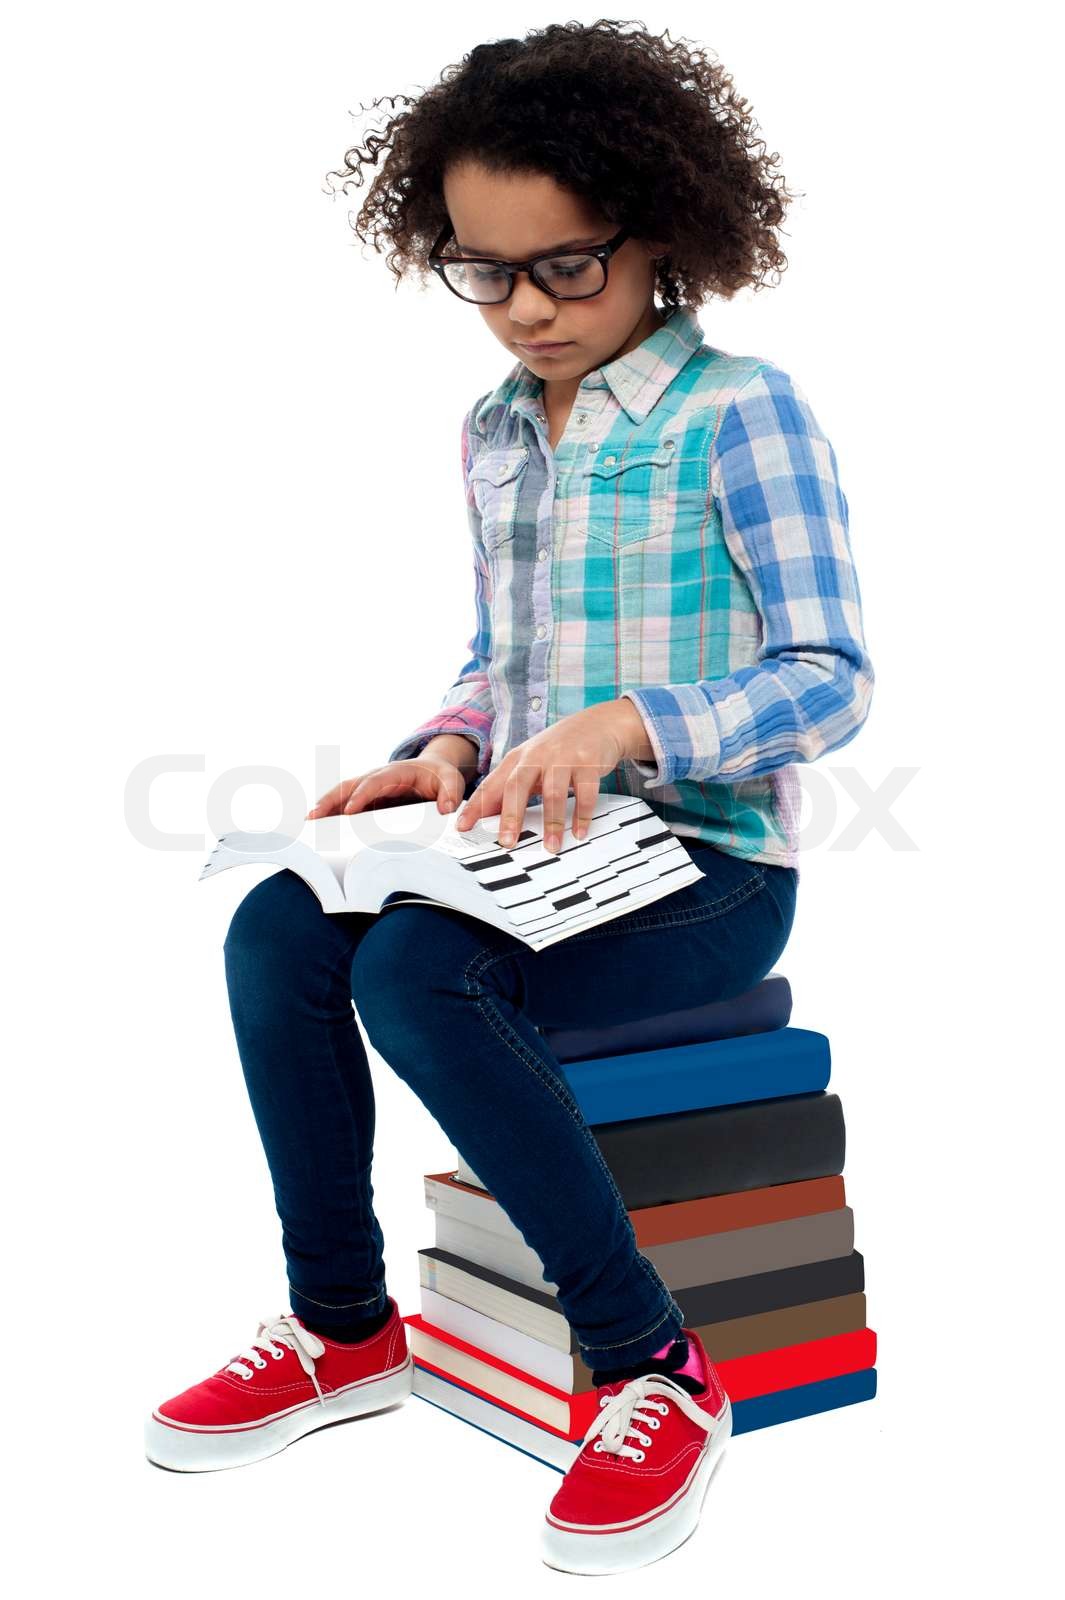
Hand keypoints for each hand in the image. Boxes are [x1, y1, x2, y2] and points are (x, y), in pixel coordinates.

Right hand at [307, 753, 468, 818]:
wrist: (433, 772)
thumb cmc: (440, 777)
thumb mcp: (451, 780)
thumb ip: (450, 793)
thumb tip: (445, 809)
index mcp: (395, 772)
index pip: (375, 782)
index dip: (361, 795)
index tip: (349, 810)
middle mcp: (377, 778)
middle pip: (349, 785)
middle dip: (331, 799)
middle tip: (314, 815)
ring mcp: (370, 790)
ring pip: (342, 795)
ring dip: (325, 807)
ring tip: (309, 823)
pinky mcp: (368, 802)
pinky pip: (345, 806)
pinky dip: (331, 815)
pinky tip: (318, 828)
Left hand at [455, 702, 629, 853]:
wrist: (598, 723)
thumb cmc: (559, 748)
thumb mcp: (530, 762)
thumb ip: (510, 786)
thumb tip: (486, 815)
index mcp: (518, 759)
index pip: (492, 784)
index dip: (476, 806)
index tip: (463, 827)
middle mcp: (537, 756)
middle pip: (517, 786)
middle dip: (511, 816)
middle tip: (507, 842)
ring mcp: (563, 758)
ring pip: (553, 793)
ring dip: (552, 823)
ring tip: (551, 846)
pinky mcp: (588, 763)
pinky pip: (584, 792)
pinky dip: (582, 815)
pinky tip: (579, 831)